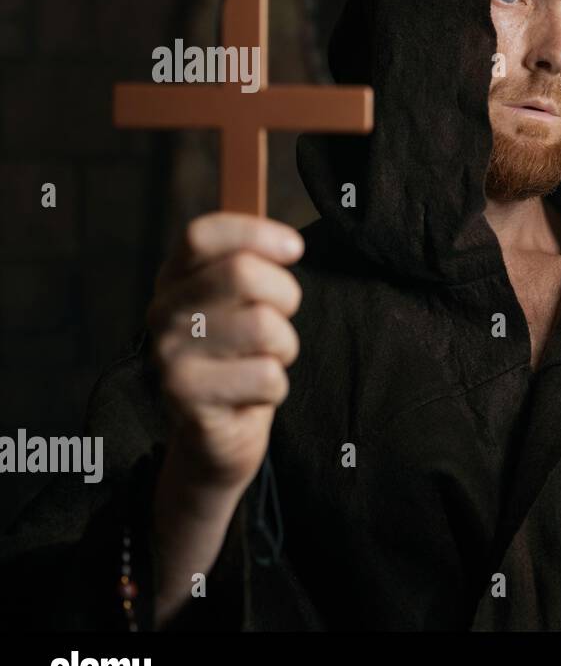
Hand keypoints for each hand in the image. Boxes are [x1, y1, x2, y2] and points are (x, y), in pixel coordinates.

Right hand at [147, 212, 303, 495]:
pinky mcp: (185, 399)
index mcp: (175, 277)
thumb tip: (288, 244)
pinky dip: (276, 387)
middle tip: (281, 318)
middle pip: (242, 274)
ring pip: (263, 327)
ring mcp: (169, 356)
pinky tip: (253, 393)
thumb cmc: (241, 353)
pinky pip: (266, 377)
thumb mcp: (241, 302)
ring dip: (284, 347)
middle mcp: (163, 311)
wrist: (219, 431)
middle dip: (284, 295)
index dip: (255, 233)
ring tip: (265, 359)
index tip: (294, 248)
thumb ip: (253, 264)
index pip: (203, 234)